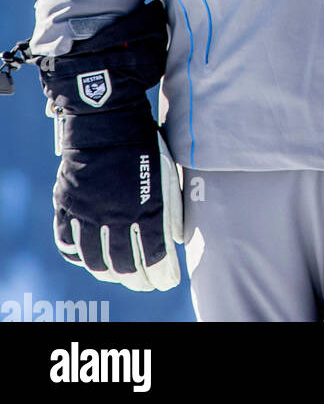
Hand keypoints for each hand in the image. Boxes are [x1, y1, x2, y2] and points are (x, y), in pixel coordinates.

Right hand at [53, 127, 183, 290]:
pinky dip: (77, 255)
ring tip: (119, 276)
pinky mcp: (67, 204)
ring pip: (94, 259)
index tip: (166, 282)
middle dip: (137, 280)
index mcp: (144, 208)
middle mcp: (114, 216)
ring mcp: (87, 212)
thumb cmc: (144, 142)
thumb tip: (175, 240)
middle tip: (145, 285)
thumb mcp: (167, 173)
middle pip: (124, 264)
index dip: (161, 274)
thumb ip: (171, 208)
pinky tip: (88, 258)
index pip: (153, 255)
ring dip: (109, 273)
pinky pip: (67, 240)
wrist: (107, 119)